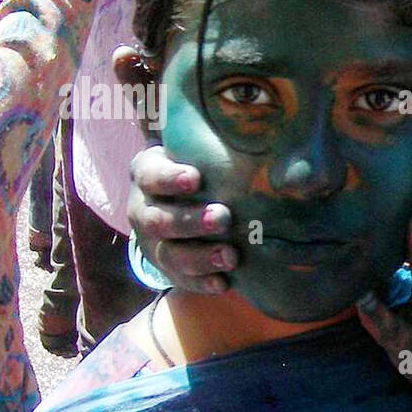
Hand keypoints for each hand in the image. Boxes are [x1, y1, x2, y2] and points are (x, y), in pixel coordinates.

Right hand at [128, 144, 236, 294]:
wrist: (174, 202)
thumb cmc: (194, 170)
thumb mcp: (191, 151)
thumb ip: (211, 143)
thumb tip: (268, 128)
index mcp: (147, 174)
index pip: (151, 176)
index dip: (170, 179)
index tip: (195, 178)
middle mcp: (142, 209)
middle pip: (159, 220)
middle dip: (191, 221)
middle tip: (222, 217)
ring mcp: (152, 242)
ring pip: (168, 254)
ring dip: (199, 257)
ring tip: (230, 256)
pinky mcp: (167, 268)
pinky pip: (181, 279)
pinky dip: (202, 283)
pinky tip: (224, 283)